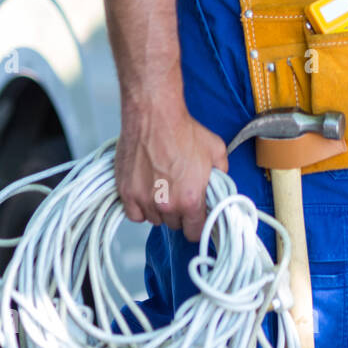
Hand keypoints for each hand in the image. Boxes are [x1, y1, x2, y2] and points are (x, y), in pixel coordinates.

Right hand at [114, 101, 228, 241]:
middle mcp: (167, 205)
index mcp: (191, 199)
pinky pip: (134, 214)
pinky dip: (139, 207)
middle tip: (179, 193)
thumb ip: (222, 173)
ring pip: (154, 219)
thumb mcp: (216, 150)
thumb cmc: (184, 130)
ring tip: (162, 188)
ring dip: (159, 209)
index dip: (198, 224)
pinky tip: (145, 192)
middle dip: (179, 213)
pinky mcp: (126, 192)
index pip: (195, 232)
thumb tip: (220, 185)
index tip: (197, 217)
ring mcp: (144, 200)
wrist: (155, 115)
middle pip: (174, 225)